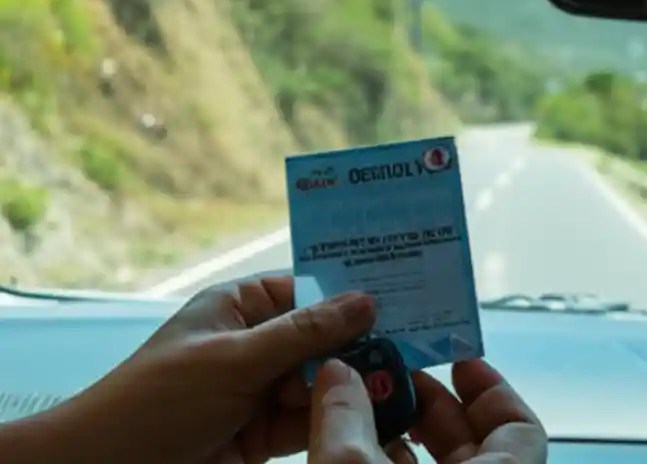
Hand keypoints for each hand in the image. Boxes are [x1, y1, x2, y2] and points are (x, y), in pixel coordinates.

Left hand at [38, 274, 376, 463]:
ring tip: (400, 385)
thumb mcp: (233, 360)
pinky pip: (313, 419)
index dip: (351, 294)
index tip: (403, 294)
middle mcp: (254, 344)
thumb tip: (366, 301)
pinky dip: (339, 419)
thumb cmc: (154, 402)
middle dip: (362, 345)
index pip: (308, 290)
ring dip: (355, 385)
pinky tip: (373, 416)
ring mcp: (260, 390)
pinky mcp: (265, 435)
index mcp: (239, 308)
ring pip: (325, 381)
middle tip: (414, 347)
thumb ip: (304, 333)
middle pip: (325, 338)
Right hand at [310, 358, 546, 463]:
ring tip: (356, 404)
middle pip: (474, 444)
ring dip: (399, 437)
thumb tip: (339, 370)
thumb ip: (346, 417)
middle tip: (387, 373)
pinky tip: (344, 448)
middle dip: (428, 404)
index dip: (490, 388)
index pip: (521, 428)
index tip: (454, 358)